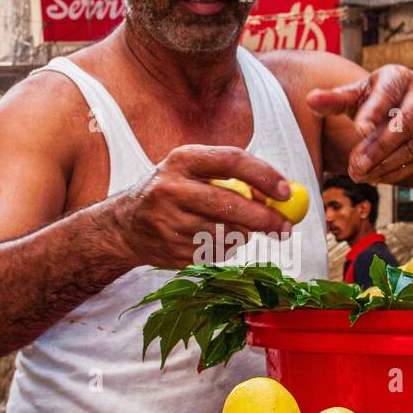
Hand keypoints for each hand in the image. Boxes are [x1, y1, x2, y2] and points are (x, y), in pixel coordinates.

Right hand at [114, 145, 294, 269]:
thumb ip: (235, 178)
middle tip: (285, 228)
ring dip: (241, 236)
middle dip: (263, 219)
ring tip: (233, 229)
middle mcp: (171, 189)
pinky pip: (214, 254)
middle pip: (228, 204)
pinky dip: (224, 249)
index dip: (264, 176)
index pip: (231, 161)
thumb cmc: (174, 192)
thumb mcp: (195, 171)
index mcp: (182, 159)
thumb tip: (281, 198)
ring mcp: (168, 223)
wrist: (126, 225)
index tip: (286, 192)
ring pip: (224, 234)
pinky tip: (208, 239)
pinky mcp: (170, 251)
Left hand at [307, 64, 412, 183]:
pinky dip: (397, 172)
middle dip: (378, 150)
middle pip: (403, 125)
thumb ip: (334, 100)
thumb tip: (311, 100)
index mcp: (398, 77)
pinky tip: (376, 177)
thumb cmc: (376, 98)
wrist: (410, 103)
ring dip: (386, 165)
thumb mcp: (356, 95)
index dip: (373, 114)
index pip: (386, 95)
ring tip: (361, 175)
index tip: (359, 131)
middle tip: (355, 168)